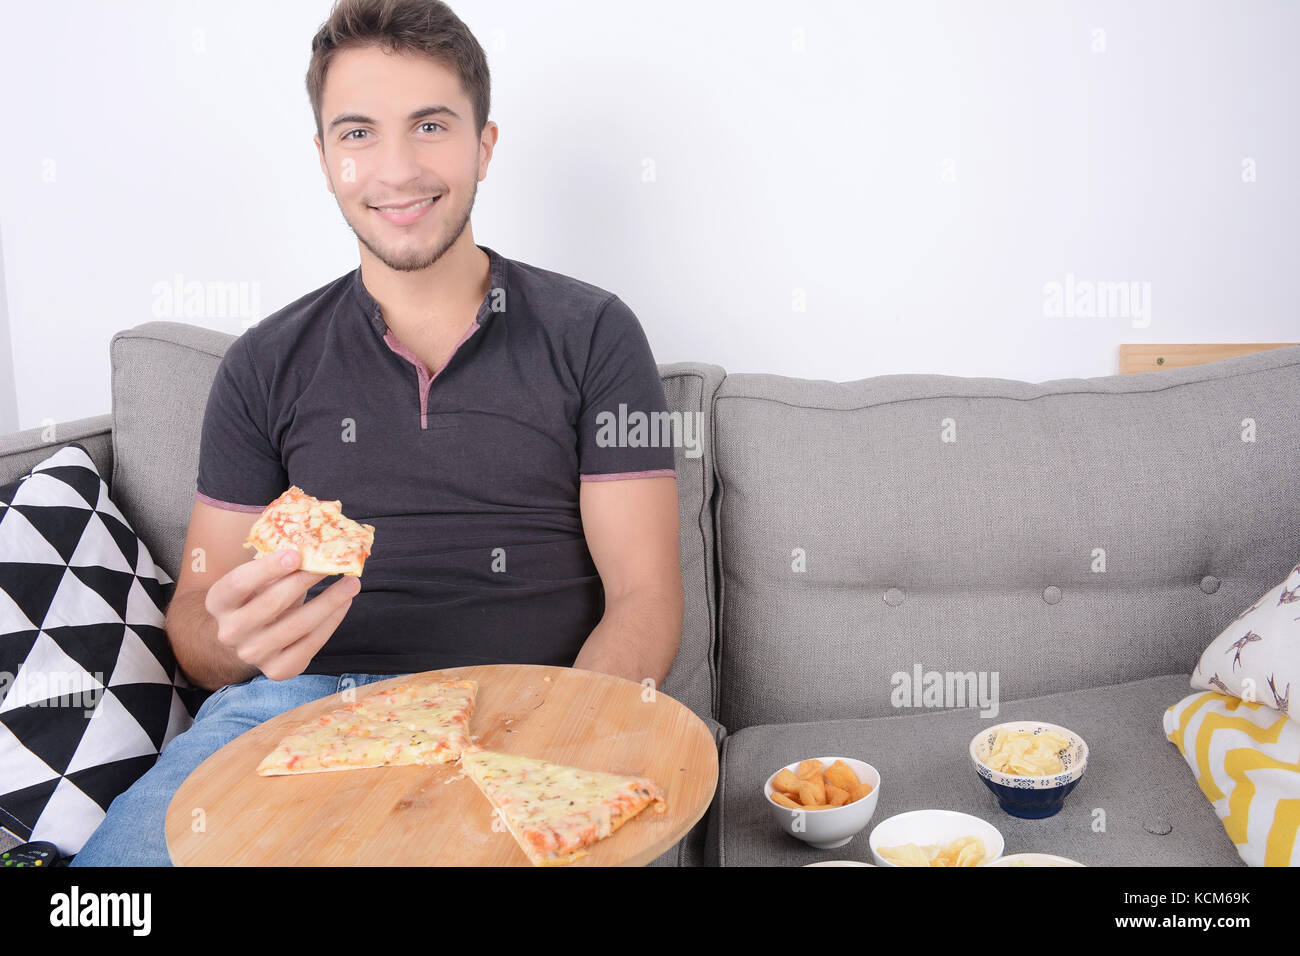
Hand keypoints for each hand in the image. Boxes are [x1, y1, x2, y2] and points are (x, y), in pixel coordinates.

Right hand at [204, 548, 359, 680]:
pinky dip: (331, 622)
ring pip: (297, 625)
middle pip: (271, 603)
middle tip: (333, 562)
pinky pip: (310, 644)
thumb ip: (277, 563)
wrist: (248, 638)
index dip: (267, 568)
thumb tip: (316, 543)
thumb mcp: (257, 579)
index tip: (296, 553)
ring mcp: (252, 654)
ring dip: (329, 601)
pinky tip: (344, 603)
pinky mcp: (277, 670)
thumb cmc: (258, 597)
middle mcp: (230, 631)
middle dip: (305, 580)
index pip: (239, 583)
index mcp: (218, 602)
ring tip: (352, 583)